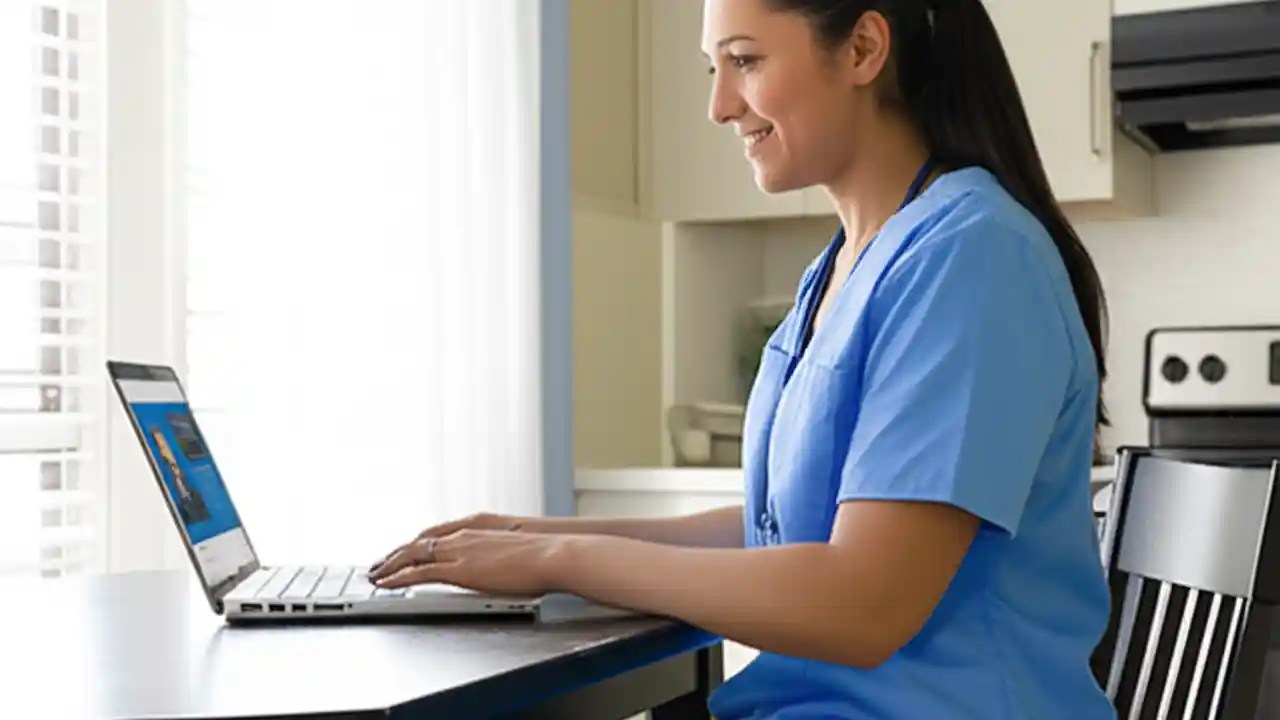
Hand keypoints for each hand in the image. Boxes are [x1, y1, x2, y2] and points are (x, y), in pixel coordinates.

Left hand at [367, 529, 567, 597]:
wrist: (552, 553)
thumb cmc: (544, 553)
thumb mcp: (518, 547)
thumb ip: (501, 553)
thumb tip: (502, 563)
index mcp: (478, 526)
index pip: (438, 533)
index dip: (418, 541)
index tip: (406, 548)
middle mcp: (464, 534)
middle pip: (420, 541)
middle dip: (397, 551)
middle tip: (380, 561)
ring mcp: (459, 550)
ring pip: (413, 554)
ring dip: (390, 564)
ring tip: (374, 574)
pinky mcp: (458, 570)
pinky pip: (418, 573)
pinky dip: (398, 577)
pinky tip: (386, 583)